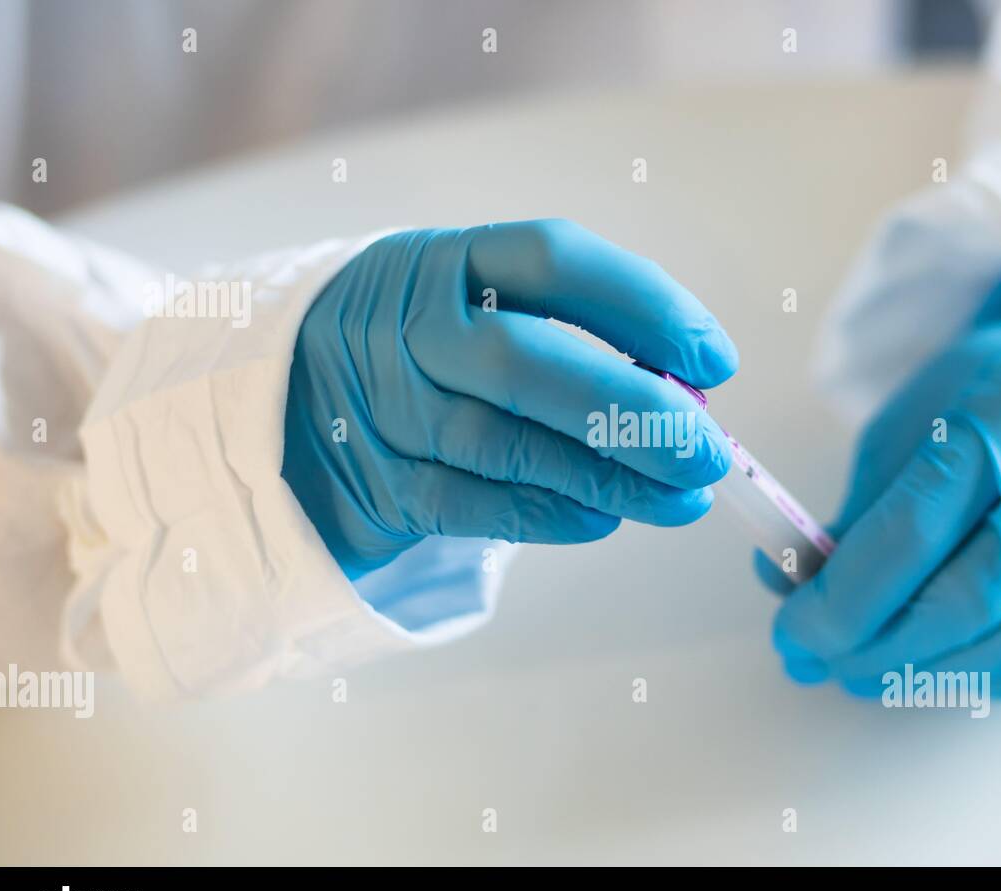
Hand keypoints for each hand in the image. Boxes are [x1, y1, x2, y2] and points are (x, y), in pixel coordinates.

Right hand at [283, 220, 737, 576]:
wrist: (285, 402)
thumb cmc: (425, 353)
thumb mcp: (474, 304)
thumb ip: (569, 333)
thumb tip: (687, 394)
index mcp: (443, 262)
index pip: (554, 260)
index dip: (647, 307)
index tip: (715, 361)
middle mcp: (407, 329)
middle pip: (527, 361)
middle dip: (634, 409)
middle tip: (709, 452)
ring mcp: (384, 409)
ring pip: (508, 447)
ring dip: (610, 480)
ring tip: (682, 500)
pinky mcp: (379, 484)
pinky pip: (477, 506)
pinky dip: (552, 516)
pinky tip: (604, 519)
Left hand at [758, 324, 1000, 697]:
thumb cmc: (977, 404)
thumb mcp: (899, 434)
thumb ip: (852, 521)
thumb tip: (788, 593)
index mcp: (995, 417)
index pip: (911, 534)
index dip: (842, 603)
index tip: (792, 635)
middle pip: (973, 599)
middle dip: (882, 651)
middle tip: (826, 664)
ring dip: (934, 674)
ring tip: (873, 672)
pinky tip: (953, 669)